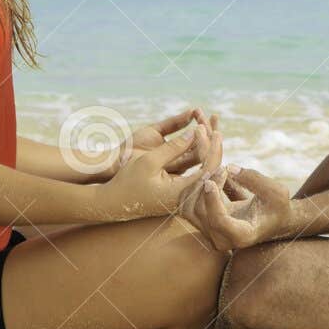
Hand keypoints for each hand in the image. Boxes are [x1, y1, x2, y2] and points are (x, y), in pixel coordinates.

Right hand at [104, 119, 223, 221]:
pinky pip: (196, 172)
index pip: (209, 168)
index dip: (214, 147)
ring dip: (208, 149)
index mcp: (183, 192)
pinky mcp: (179, 193)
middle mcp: (187, 197)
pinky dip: (199, 156)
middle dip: (214, 146)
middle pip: (211, 169)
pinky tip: (200, 142)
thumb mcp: (149, 162)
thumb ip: (174, 147)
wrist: (113, 203)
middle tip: (215, 125)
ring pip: (204, 170)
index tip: (214, 130)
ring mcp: (184, 196)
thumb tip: (195, 132)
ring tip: (209, 128)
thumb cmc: (128, 182)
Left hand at [179, 165, 292, 250]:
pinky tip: (210, 177)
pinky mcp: (201, 224)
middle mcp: (222, 241)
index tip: (212, 180)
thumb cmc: (276, 207)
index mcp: (242, 236)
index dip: (212, 200)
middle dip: (209, 185)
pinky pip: (186, 205)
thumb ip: (255, 180)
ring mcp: (209, 234)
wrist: (270, 218)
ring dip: (199, 186)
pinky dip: (193, 188)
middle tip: (222, 168)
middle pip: (201, 212)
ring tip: (217, 172)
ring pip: (189, 209)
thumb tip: (230, 168)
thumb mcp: (277, 192)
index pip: (219, 222)